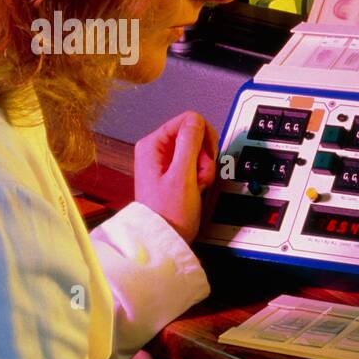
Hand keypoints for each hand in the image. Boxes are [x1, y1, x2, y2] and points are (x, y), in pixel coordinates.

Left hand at [133, 111, 217, 242]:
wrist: (166, 238)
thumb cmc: (169, 213)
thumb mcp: (182, 175)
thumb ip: (190, 143)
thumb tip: (196, 120)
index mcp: (153, 145)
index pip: (189, 120)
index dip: (204, 137)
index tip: (206, 156)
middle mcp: (157, 150)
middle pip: (194, 135)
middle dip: (205, 155)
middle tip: (199, 174)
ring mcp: (165, 161)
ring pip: (198, 151)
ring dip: (204, 168)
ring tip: (196, 185)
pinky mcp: (174, 172)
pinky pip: (195, 164)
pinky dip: (200, 176)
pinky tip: (196, 188)